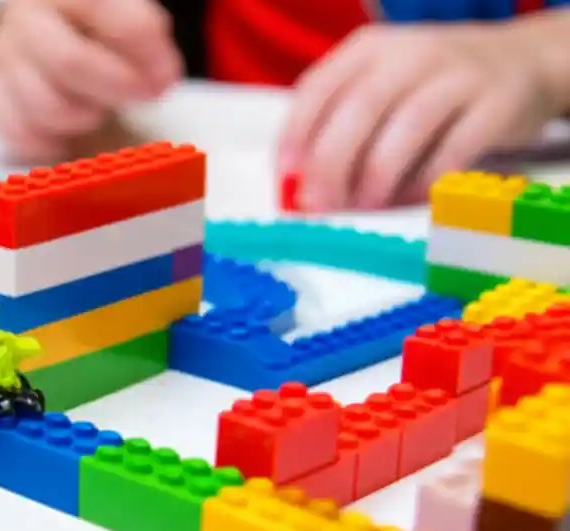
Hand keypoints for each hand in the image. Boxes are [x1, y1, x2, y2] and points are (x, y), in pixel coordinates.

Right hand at [0, 0, 182, 160]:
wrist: (42, 25)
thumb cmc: (91, 22)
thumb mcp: (123, 10)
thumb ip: (145, 34)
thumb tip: (159, 77)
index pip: (103, 11)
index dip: (142, 47)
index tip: (166, 74)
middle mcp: (25, 18)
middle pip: (69, 63)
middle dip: (116, 87)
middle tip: (144, 95)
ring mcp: (3, 58)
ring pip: (46, 107)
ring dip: (85, 116)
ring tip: (99, 106)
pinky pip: (21, 134)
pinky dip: (53, 141)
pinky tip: (70, 130)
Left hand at [278, 23, 560, 210]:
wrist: (520, 62)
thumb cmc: (429, 88)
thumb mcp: (380, 87)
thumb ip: (338, 126)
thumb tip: (298, 187)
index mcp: (369, 48)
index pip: (318, 88)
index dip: (296, 135)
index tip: (287, 176)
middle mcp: (412, 52)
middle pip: (360, 109)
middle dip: (332, 164)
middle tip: (322, 204)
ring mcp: (459, 73)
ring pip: (407, 127)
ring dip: (378, 176)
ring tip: (365, 206)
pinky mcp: (498, 103)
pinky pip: (454, 148)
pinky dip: (425, 181)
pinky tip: (409, 200)